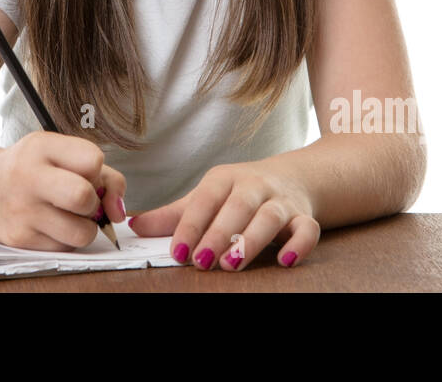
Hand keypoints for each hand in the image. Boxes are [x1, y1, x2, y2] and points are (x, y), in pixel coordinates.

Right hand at [0, 131, 126, 251]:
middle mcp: (27, 176)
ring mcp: (21, 210)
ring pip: (81, 232)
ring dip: (83, 227)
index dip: (95, 171)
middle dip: (92, 202)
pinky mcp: (19, 238)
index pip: (93, 160)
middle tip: (80, 199)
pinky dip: (65, 238)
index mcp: (41, 147)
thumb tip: (119, 212)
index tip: (82, 172)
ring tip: (67, 214)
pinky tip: (50, 224)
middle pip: (84, 196)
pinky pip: (65, 247)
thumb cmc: (32, 169)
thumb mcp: (62, 154)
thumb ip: (105, 175)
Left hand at [127, 159, 319, 270]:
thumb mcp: (207, 197)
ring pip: (270, 217)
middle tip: (202, 262)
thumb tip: (133, 226)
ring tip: (233, 264)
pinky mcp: (304, 216)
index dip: (191, 225)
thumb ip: (173, 215)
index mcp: (225, 178)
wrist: (292, 177)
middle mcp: (254, 185)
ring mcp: (281, 200)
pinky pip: (308, 229)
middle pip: (238, 206)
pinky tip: (284, 261)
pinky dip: (299, 245)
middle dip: (219, 234)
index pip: (205, 198)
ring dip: (252, 240)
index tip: (177, 251)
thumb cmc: (240, 193)